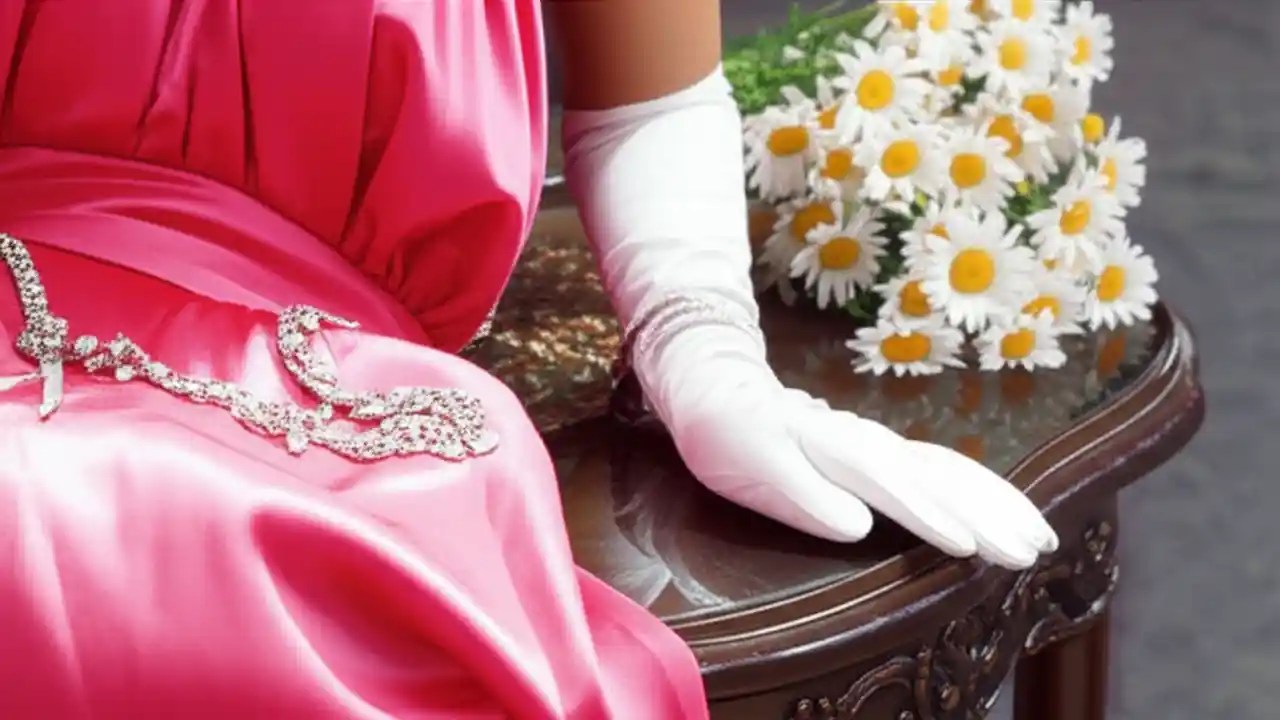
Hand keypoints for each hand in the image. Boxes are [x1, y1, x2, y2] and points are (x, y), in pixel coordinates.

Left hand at [646, 325, 1057, 569]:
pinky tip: (1011, 512)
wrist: (723, 391)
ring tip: (1041, 540)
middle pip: (940, 477)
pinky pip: (945, 471)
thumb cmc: (731, 435)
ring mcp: (884, 448)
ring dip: (999, 504)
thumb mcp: (752, 462)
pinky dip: (984, 492)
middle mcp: (872, 446)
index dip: (928, 514)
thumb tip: (858, 526)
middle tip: (1031, 552)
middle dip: (989, 515)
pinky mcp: (888, 457)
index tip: (967, 545)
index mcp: (838, 449)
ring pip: (953, 472)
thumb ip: (803, 493)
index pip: (892, 484)